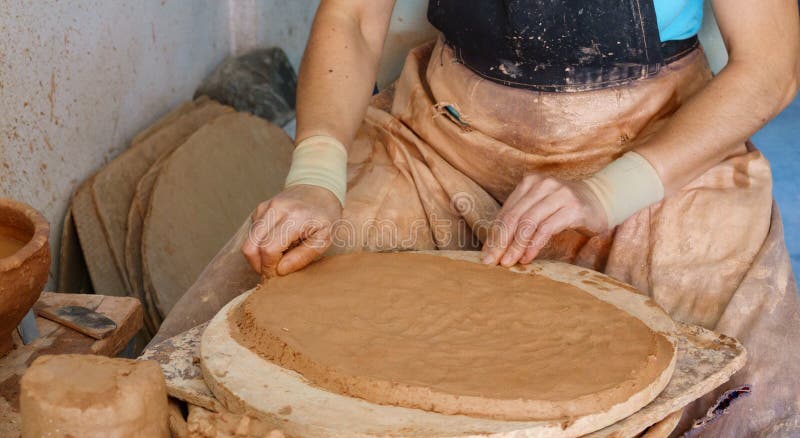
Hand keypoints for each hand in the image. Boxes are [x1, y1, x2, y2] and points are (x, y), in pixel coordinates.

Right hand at [242, 184, 341, 276]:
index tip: (278, 274)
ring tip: (277, 257)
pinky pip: (252, 234)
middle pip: (250, 247)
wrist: (319, 188)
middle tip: (273, 271)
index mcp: (295, 217)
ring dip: (258, 256)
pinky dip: (260, 244)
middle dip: (258, 265)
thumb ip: (303, 256)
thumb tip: (279, 271)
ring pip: (248, 242)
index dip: (270, 267)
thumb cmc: (325, 216)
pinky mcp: (259, 209)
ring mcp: (265, 207)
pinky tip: (276, 243)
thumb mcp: (324, 238)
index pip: (269, 249)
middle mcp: (276, 209)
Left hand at [481, 175, 607, 266]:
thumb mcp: (540, 209)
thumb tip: (494, 246)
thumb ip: (520, 220)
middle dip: (500, 242)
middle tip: (491, 262)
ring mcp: (558, 195)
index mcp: (529, 182)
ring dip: (515, 246)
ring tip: (508, 262)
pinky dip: (534, 245)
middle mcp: (542, 185)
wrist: (602, 201)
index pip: (506, 212)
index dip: (494, 235)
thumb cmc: (566, 209)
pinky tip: (527, 257)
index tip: (486, 255)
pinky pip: (546, 228)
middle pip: (514, 217)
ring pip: (528, 223)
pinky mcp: (573, 208)